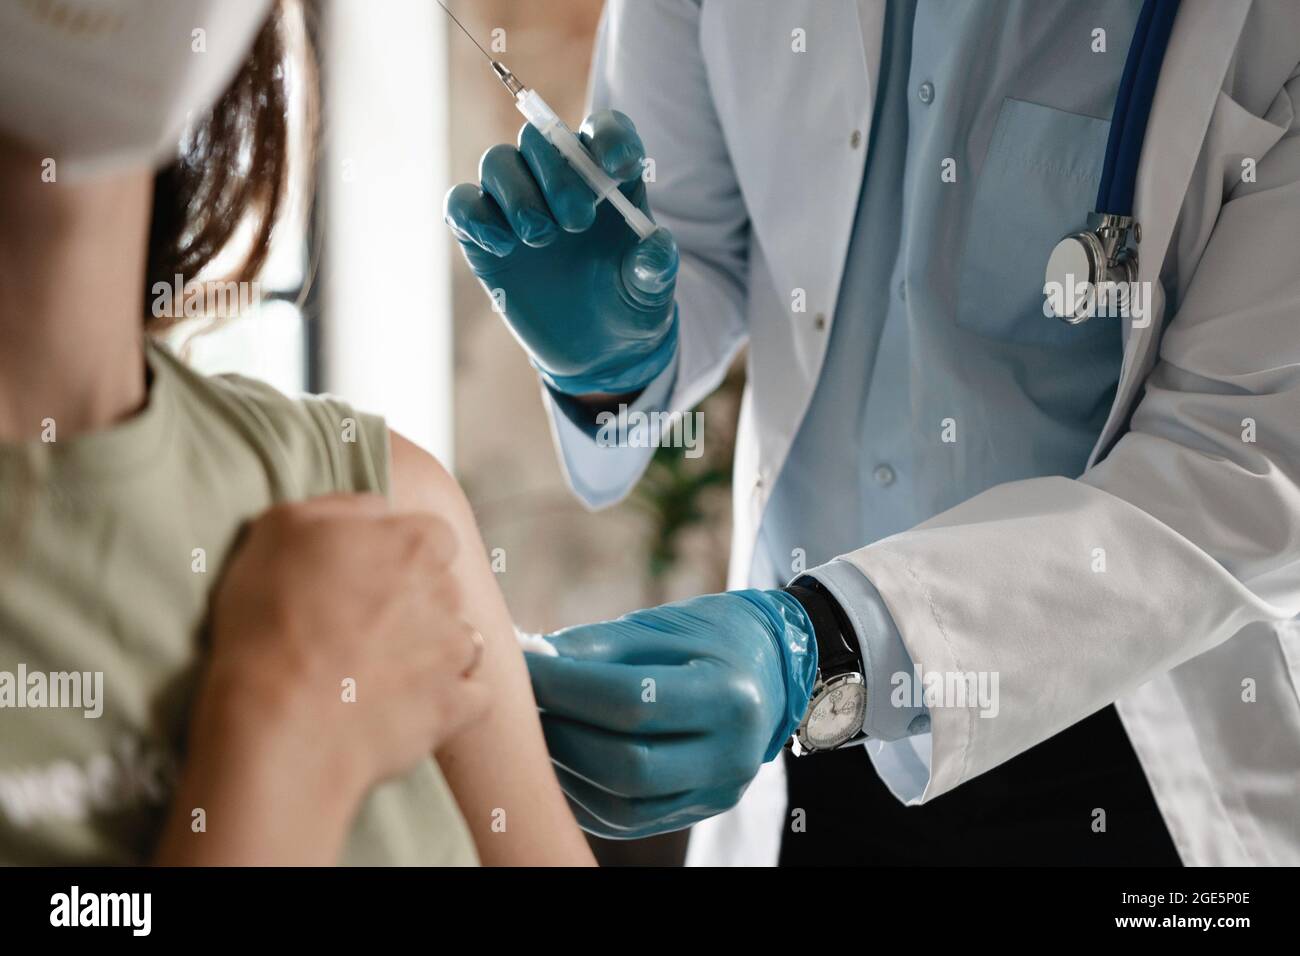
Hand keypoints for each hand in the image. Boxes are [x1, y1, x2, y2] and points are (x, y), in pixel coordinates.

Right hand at [200, 495, 490, 802]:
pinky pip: (472, 698)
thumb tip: (377, 508)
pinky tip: (412, 706)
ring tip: (384, 672)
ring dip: (434, 652)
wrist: (278, 720)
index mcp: (411, 544)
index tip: (369, 576)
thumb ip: (341, 507)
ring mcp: (454, 653)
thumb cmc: (269, 619)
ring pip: (463, 641)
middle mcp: (444, 592)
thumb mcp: (281, 528)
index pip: (433, 536)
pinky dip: (451, 702)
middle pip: (445, 588)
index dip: (403, 555)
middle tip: (363, 628)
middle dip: (416, 603)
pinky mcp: (454, 707)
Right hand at [444, 109, 678, 395]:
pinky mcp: (484, 234)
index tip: (617, 166)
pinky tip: (502, 247)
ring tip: (539, 237)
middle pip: (540, 139)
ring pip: (497, 162)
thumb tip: (657, 245)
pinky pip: (461, 204)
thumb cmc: (630, 305)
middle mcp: (560, 180)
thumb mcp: (652, 292)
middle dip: (556, 175)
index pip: (604, 129)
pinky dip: (474, 216)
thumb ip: (656, 267)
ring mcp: (518, 204)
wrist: (597, 348)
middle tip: (577, 224)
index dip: (608, 136)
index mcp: (608, 178)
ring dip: (517, 194)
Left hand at [525, 590, 817, 837]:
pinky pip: (626, 820)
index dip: (566, 687)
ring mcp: (719, 793)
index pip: (633, 701)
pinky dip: (580, 793)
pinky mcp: (698, 811)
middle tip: (521, 702)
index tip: (523, 666)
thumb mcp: (659, 626)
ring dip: (563, 769)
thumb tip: (525, 662)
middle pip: (626, 764)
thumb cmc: (708, 637)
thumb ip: (594, 647)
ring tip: (534, 729)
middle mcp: (732, 755)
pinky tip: (557, 759)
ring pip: (622, 805)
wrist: (772, 670)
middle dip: (560, 733)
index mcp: (729, 697)